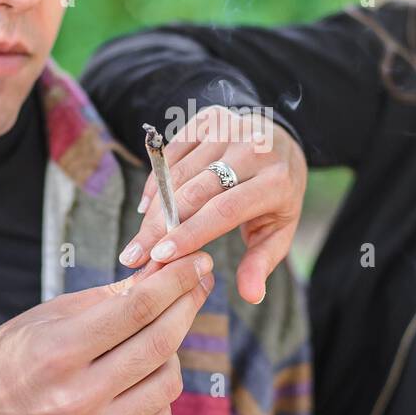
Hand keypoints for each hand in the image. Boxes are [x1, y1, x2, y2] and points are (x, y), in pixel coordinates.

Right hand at [0, 252, 213, 414]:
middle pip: (161, 344)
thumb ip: (115, 296)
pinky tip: (135, 379)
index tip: (197, 263)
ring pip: (168, 382)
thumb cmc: (16, 354)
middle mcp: (77, 398)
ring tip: (147, 341)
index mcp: (60, 352)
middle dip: (186, 306)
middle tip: (195, 285)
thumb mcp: (55, 315)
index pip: (138, 309)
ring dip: (170, 353)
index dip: (176, 281)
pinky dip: (157, 390)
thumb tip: (168, 270)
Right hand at [117, 105, 306, 304]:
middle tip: (134, 256)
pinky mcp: (208, 118)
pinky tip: (145, 209)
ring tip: (136, 241)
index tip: (160, 257)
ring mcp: (229, 128)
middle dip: (160, 226)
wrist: (281, 139)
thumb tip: (250, 296)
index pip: (225, 209)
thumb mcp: (280, 228)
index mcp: (275, 180)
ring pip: (179, 172)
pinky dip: (156, 181)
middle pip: (196, 191)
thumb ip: (263, 261)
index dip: (190, 233)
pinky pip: (173, 151)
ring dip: (153, 208)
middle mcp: (252, 149)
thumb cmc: (278, 194)